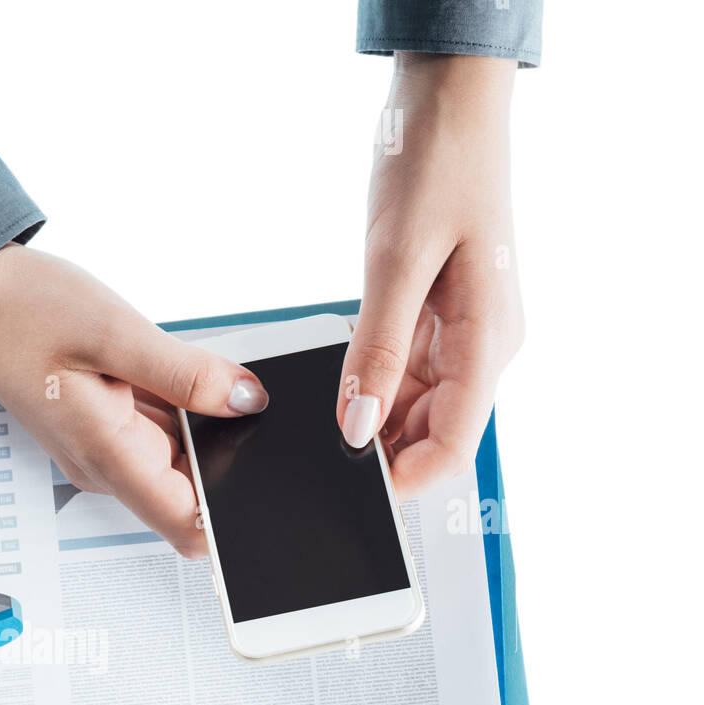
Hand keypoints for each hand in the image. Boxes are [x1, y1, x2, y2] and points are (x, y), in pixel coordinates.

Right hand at [0, 244, 267, 556]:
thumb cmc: (23, 312)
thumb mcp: (116, 333)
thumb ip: (188, 373)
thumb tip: (247, 401)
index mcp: (108, 455)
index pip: (188, 526)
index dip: (231, 514)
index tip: (260, 475)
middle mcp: (106, 467)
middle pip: (191, 493)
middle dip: (224, 453)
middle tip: (223, 395)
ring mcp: (105, 452)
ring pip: (179, 460)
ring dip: (200, 426)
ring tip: (181, 374)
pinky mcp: (106, 432)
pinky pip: (160, 434)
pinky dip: (179, 408)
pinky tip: (165, 373)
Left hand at [338, 54, 523, 497]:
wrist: (447, 105)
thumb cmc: (433, 166)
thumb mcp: (395, 263)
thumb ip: (377, 353)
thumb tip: (357, 428)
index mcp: (489, 338)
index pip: (456, 444)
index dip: (408, 480)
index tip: (356, 493)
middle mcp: (485, 345)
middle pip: (435, 433)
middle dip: (382, 450)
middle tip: (320, 450)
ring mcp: (465, 334)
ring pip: (417, 408)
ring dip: (373, 417)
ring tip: (325, 409)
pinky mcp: (441, 320)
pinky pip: (407, 374)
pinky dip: (373, 383)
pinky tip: (342, 376)